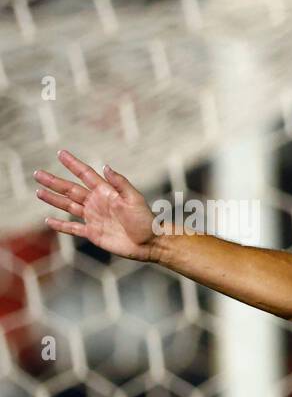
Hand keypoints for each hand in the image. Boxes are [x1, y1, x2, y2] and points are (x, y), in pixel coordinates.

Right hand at [35, 150, 161, 261]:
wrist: (150, 243)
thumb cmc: (146, 219)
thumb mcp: (134, 199)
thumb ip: (120, 183)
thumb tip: (106, 167)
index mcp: (106, 192)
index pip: (86, 175)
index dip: (73, 164)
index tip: (61, 153)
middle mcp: (96, 203)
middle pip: (70, 190)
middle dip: (54, 182)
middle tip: (37, 173)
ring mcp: (93, 218)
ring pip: (68, 206)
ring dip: (53, 199)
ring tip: (38, 191)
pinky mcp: (93, 233)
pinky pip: (73, 229)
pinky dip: (60, 225)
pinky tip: (48, 220)